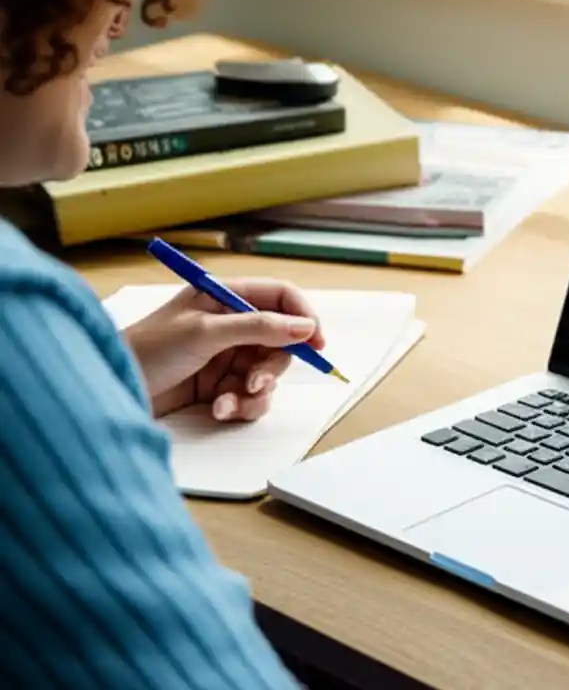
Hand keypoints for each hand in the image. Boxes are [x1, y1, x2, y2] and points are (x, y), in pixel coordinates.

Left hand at [122, 278, 326, 420]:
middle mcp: (230, 324)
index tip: (317, 342)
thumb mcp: (205, 333)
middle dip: (273, 365)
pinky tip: (218, 409)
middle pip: (281, 340)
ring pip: (268, 373)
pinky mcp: (221, 386)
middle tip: (258, 381)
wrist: (112, 390)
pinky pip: (252, 395)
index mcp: (224, 297)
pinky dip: (241, 405)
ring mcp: (226, 356)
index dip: (303, 317)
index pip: (280, 297)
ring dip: (255, 391)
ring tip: (229, 401)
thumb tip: (305, 327)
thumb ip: (259, 327)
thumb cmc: (146, 350)